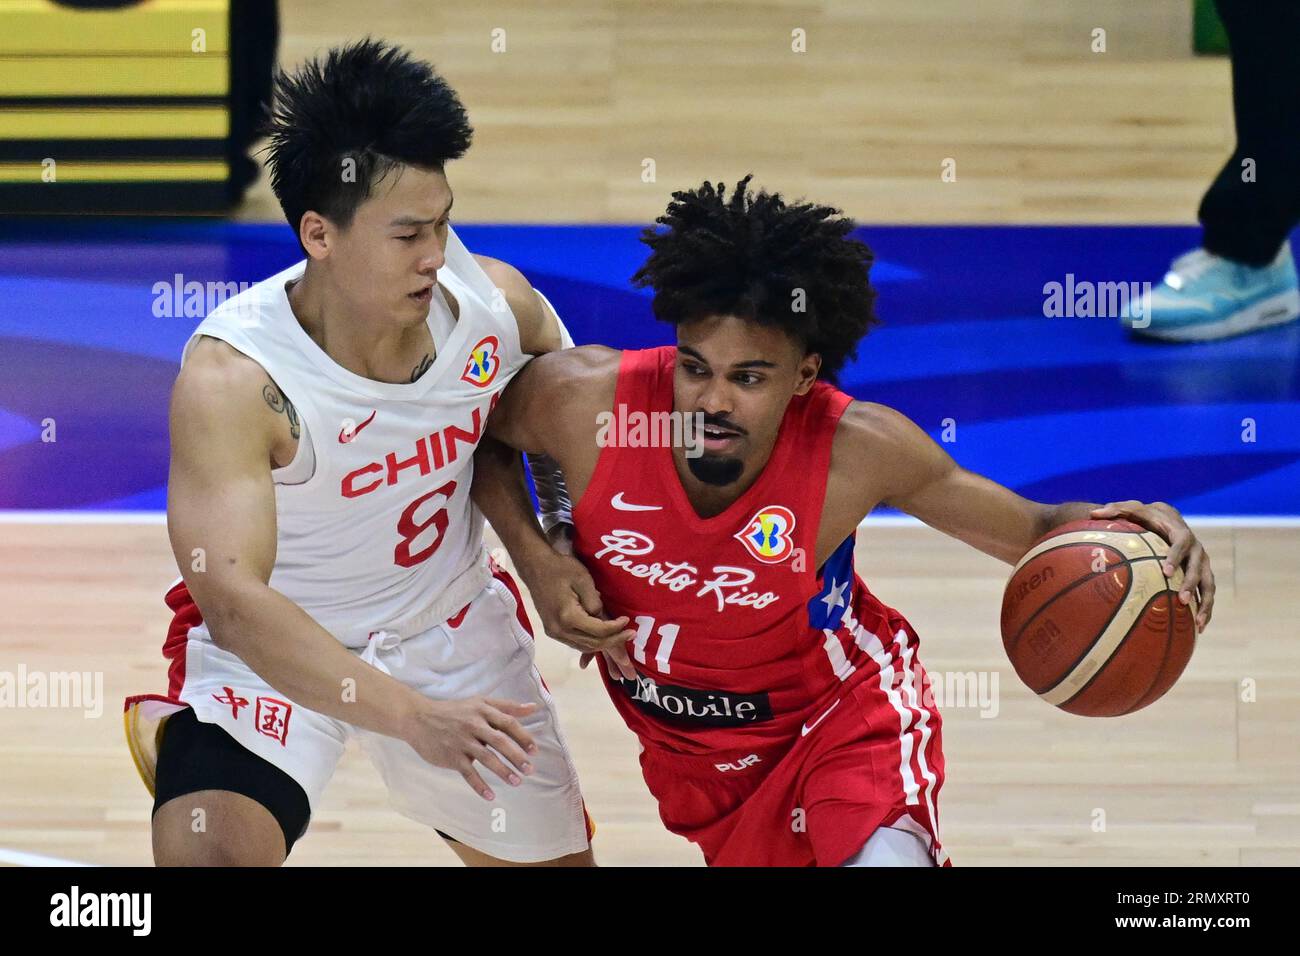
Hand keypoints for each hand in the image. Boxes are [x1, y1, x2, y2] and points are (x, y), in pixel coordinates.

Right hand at [403, 696, 538, 799]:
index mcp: (483, 711)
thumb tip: (533, 707)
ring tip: (516, 782)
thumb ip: (507, 706)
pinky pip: (468, 773)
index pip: (508, 723)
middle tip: (530, 770)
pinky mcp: (451, 757)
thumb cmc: (454, 710)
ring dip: (503, 771)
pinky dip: (479, 785)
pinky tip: (490, 796)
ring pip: (486, 758)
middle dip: (517, 756)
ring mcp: (462, 741)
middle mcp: (473, 725)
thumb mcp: (480, 702)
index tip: (535, 751)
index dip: (523, 737)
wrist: (419, 718)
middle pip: (500, 741)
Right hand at [516, 527, 637, 678]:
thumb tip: (604, 619)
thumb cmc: (560, 569)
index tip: (627, 621)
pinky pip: (575, 642)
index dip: (616, 628)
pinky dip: (591, 642)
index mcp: (568, 617)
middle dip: (614, 641)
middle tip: (630, 634)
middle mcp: (559, 630)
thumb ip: (595, 602)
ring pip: (583, 647)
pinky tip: (602, 636)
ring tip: (620, 636)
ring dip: (603, 644)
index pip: (598, 631)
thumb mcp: (582, 579)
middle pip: (592, 644)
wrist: (535, 566)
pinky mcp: (552, 630)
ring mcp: (554, 632)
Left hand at [1090, 500, 1214, 632]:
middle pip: (1198, 567)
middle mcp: (1196, 548)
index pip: (1181, 544)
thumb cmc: (1146, 515)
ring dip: (1205, 602)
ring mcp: (1202, 562)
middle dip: (1191, 583)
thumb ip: (1115, 509)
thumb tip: (1092, 513)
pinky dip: (1205, 609)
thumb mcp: (1131, 509)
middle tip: (1181, 599)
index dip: (1175, 557)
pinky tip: (1198, 628)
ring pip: (1208, 583)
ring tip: (1198, 623)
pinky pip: (1207, 593)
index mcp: (1180, 533)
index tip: (1165, 572)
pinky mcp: (1202, 573)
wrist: (1167, 517)